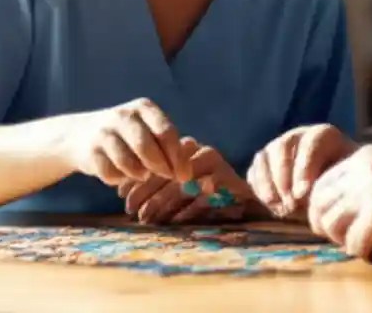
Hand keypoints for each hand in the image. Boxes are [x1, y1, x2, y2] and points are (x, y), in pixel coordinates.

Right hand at [59, 98, 192, 185]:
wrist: (79, 135)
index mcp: (144, 108)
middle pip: (146, 146)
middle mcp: (124, 116)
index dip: (178, 156)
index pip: (166, 132)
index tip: (185, 175)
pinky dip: (119, 179)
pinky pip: (111, 173)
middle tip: (167, 178)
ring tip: (143, 174)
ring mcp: (104, 132)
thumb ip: (168, 146)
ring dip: (139, 174)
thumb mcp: (147, 130)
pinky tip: (121, 174)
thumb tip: (191, 172)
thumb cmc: (127, 136)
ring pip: (128, 162)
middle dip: (161, 167)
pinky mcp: (90, 151)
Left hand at [117, 137, 256, 224]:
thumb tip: (125, 196)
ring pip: (180, 183)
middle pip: (166, 170)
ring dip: (162, 204)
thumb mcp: (179, 191)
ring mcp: (216, 165)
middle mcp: (200, 152)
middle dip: (145, 192)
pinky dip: (186, 211)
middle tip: (133, 212)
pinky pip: (200, 197)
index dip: (137, 178)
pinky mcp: (229, 180)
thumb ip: (157, 188)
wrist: (249, 205)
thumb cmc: (208, 199)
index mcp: (186, 150)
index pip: (156, 160)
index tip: (122, 197)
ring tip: (148, 220)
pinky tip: (174, 223)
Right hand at [247, 124, 357, 218]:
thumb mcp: (348, 181)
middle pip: (281, 147)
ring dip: (268, 182)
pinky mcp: (265, 163)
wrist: (337, 188)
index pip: (310, 143)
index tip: (303, 194)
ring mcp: (278, 147)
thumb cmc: (345, 184)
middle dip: (283, 177)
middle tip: (289, 204)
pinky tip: (270, 203)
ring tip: (277, 205)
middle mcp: (298, 136)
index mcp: (324, 135)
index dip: (304, 168)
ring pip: (264, 157)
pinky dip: (259, 186)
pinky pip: (255, 170)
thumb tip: (305, 193)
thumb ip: (333, 183)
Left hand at [306, 144, 371, 257]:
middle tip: (350, 237)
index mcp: (365, 157)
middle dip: (330, 226)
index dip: (326, 209)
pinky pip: (353, 243)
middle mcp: (363, 169)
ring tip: (368, 242)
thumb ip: (363, 182)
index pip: (322, 184)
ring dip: (345, 239)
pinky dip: (364, 251)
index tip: (342, 224)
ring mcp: (370, 190)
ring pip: (331, 224)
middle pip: (320, 204)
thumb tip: (334, 208)